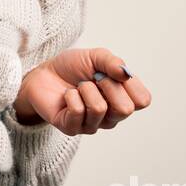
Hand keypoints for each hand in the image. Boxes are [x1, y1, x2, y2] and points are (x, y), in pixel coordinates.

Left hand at [12, 47, 150, 135]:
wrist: (42, 73)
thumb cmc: (72, 67)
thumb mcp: (95, 57)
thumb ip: (113, 62)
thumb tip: (126, 75)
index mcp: (123, 99)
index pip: (143, 101)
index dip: (129, 84)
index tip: (113, 74)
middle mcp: (111, 116)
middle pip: (125, 109)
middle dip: (107, 85)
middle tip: (94, 79)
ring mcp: (92, 125)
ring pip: (100, 108)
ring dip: (86, 89)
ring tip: (78, 86)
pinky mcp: (72, 128)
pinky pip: (78, 111)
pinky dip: (71, 96)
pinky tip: (68, 95)